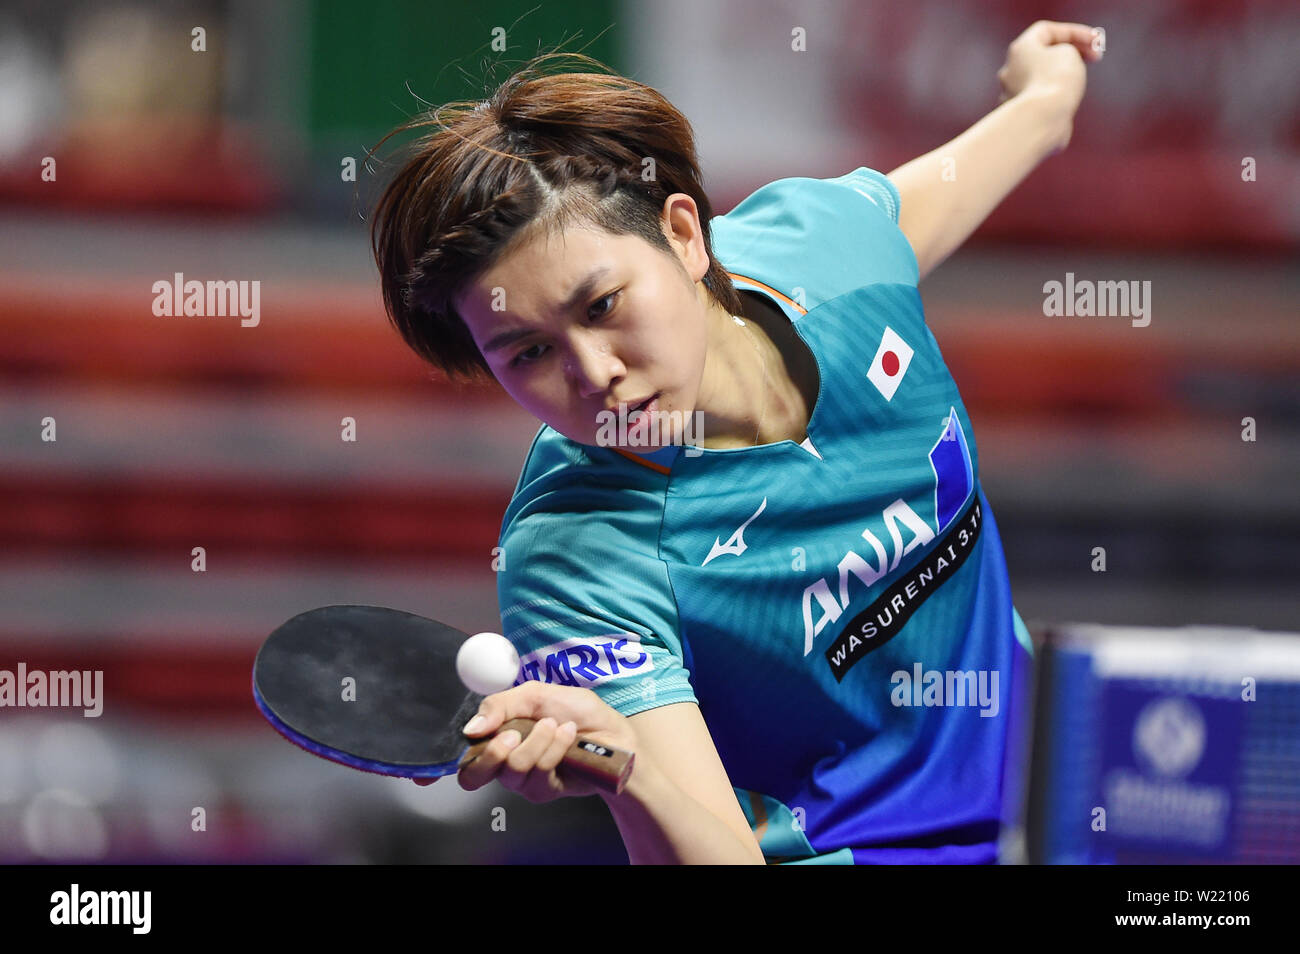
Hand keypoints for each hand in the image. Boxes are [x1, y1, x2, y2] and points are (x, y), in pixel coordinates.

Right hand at [454, 680, 638, 802]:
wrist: (613, 734)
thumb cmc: (577, 712)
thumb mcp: (536, 694)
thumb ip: (500, 705)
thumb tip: (471, 727)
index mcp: (496, 733)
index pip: (459, 753)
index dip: (436, 767)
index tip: (422, 775)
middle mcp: (503, 759)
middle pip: (472, 774)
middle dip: (492, 752)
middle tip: (513, 733)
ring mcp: (521, 777)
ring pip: (509, 770)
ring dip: (536, 742)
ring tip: (556, 726)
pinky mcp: (542, 790)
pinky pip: (536, 773)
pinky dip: (553, 749)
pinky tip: (567, 737)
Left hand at [997, 20, 1103, 148]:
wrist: (1043, 119)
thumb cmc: (1056, 81)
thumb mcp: (1068, 53)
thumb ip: (1064, 52)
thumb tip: (1057, 67)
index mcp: (1020, 49)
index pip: (1047, 31)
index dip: (1074, 33)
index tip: (1095, 42)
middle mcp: (1011, 69)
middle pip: (1043, 54)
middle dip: (1071, 52)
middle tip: (1096, 57)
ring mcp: (1013, 92)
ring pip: (1041, 77)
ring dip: (1062, 75)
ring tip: (1078, 82)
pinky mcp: (1021, 113)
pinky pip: (1040, 98)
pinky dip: (1054, 96)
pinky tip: (1065, 103)